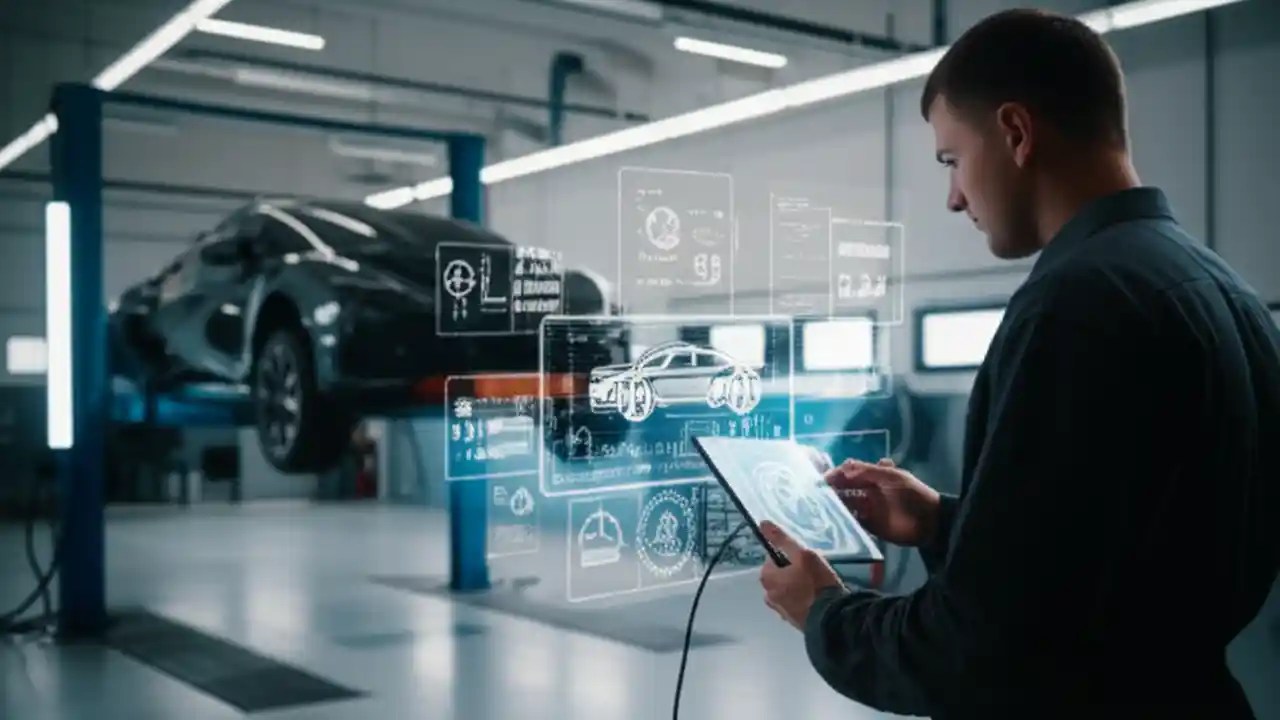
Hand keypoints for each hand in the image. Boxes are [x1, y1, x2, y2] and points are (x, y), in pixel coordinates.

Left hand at [759, 521, 841, 630]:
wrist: (832, 619)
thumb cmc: (816, 583)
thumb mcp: (802, 554)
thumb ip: (782, 539)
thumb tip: (763, 524)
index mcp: (766, 578)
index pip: (774, 557)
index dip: (791, 555)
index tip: (805, 559)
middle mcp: (768, 595)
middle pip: (780, 575)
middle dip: (793, 572)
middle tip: (814, 572)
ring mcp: (780, 610)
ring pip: (788, 589)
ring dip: (799, 586)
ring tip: (818, 586)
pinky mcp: (793, 621)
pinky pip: (796, 603)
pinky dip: (803, 599)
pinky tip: (817, 599)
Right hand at [825, 458, 940, 546]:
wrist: (930, 523)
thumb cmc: (911, 495)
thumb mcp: (891, 478)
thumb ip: (867, 472)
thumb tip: (842, 468)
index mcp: (874, 476)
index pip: (850, 472)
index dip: (836, 474)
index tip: (822, 480)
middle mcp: (868, 491)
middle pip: (845, 488)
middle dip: (832, 489)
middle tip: (817, 495)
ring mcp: (869, 508)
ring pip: (846, 504)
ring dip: (835, 505)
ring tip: (821, 509)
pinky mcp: (870, 525)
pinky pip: (852, 521)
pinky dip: (843, 521)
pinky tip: (833, 522)